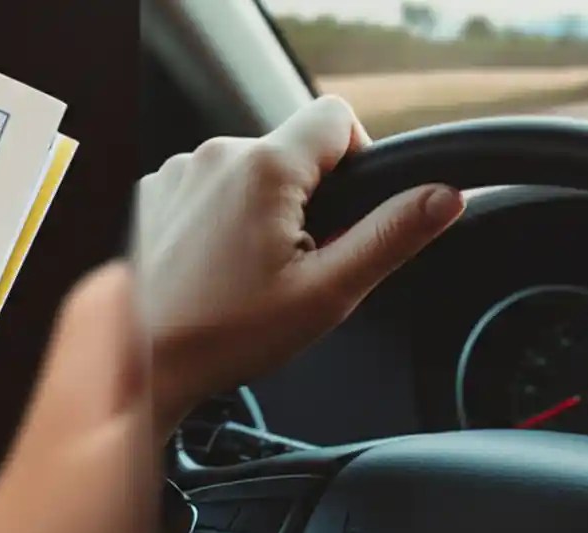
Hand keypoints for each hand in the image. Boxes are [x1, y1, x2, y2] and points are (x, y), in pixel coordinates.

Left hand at [136, 95, 465, 442]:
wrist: (141, 360)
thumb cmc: (226, 334)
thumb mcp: (327, 293)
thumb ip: (392, 236)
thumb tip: (446, 197)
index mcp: (265, 168)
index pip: (337, 118)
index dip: (357, 160)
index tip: (344, 215)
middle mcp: (217, 154)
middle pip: (293, 150)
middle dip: (307, 199)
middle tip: (294, 263)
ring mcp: (179, 172)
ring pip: (251, 171)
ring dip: (262, 209)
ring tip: (248, 272)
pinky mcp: (154, 193)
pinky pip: (209, 187)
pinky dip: (221, 218)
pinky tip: (215, 267)